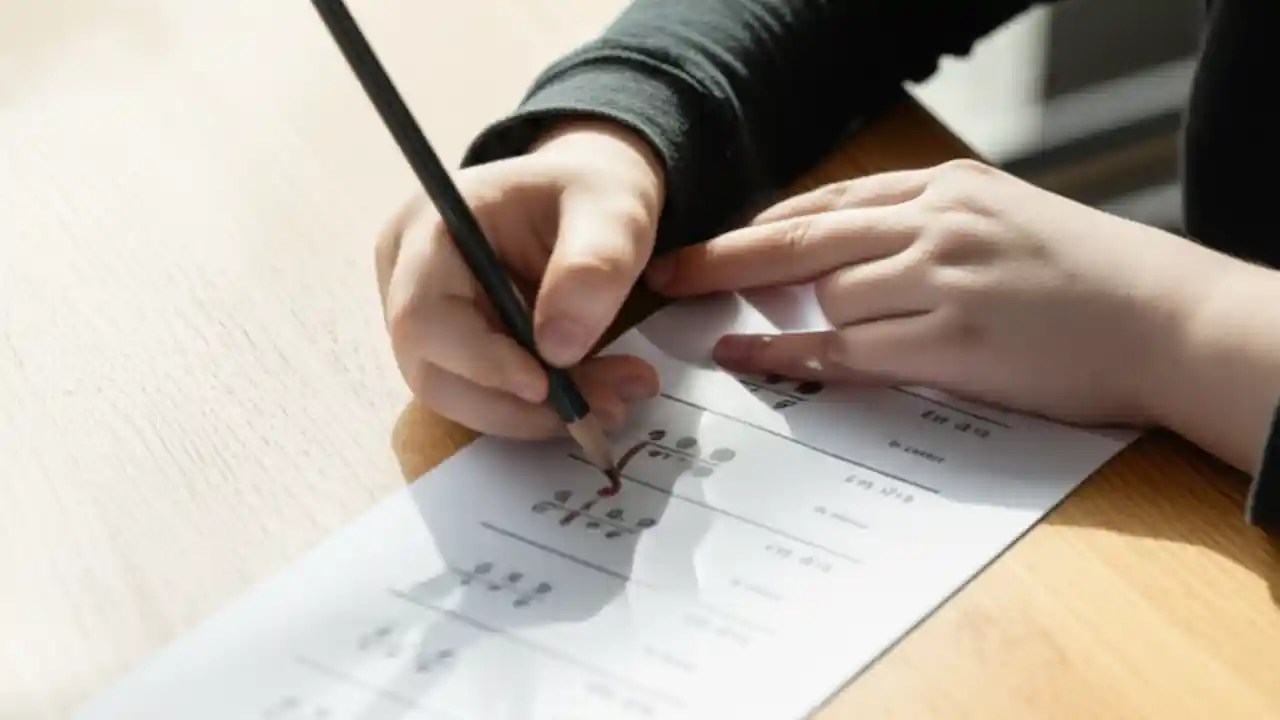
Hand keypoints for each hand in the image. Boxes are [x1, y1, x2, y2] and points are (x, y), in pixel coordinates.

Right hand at [376, 120, 663, 437]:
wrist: (588, 203)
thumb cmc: (591, 194)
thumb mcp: (614, 212)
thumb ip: (594, 266)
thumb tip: (558, 349)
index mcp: (429, 227)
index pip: (423, 314)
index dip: (477, 361)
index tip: (544, 386)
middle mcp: (407, 277)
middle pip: (432, 370)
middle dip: (517, 404)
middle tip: (605, 407)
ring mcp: (425, 318)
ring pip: (458, 396)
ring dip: (533, 415)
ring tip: (612, 402)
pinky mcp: (452, 349)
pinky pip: (482, 397)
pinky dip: (536, 410)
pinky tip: (593, 397)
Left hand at [646, 159, 1221, 425]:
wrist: (1168, 319)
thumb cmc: (1084, 277)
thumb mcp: (1001, 219)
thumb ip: (921, 226)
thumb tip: (840, 256)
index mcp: (946, 188)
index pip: (828, 203)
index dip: (761, 229)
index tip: (714, 247)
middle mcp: (937, 224)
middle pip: (801, 240)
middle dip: (725, 259)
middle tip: (670, 273)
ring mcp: (943, 282)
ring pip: (824, 297)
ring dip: (781, 320)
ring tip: (735, 334)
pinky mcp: (952, 345)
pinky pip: (846, 352)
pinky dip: (787, 356)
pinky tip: (747, 357)